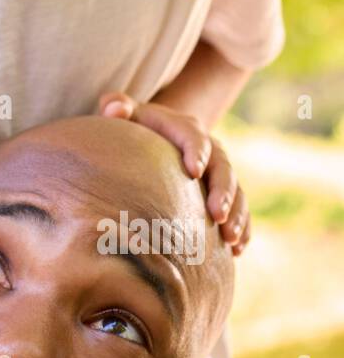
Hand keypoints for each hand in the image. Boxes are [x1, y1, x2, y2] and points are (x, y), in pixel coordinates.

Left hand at [98, 92, 249, 253]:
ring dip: (237, 214)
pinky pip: (240, 209)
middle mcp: (209, 149)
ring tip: (231, 239)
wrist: (156, 137)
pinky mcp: (224, 192)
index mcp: (184, 128)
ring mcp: (219, 172)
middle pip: (223, 167)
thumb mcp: (123, 114)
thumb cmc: (134, 128)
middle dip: (223, 191)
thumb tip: (114, 109)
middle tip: (216, 215)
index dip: (196, 151)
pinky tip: (237, 251)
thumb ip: (115, 106)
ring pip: (237, 191)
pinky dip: (243, 228)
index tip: (193, 171)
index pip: (194, 136)